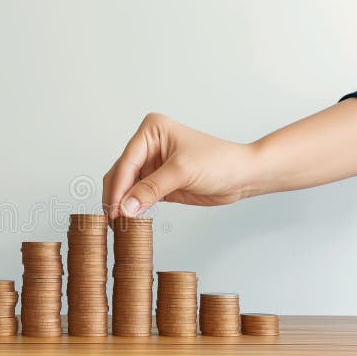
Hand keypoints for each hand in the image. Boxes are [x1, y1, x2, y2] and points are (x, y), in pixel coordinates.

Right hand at [102, 113, 256, 217]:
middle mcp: (147, 145)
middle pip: (120, 173)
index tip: (114, 210)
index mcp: (151, 131)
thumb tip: (125, 207)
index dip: (118, 188)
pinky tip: (129, 220)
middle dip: (116, 197)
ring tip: (119, 224)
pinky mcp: (157, 182)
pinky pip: (137, 196)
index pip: (126, 162)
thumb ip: (150, 189)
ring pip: (125, 187)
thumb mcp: (182, 172)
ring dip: (121, 204)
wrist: (242, 175)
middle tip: (113, 221)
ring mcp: (151, 164)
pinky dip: (132, 208)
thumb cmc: (220, 162)